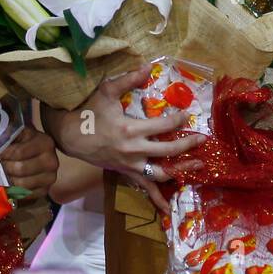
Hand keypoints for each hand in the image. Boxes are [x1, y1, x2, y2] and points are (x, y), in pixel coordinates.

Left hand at [0, 127, 58, 198]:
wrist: (39, 152)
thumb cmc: (25, 142)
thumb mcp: (19, 133)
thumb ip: (8, 135)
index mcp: (45, 143)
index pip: (19, 152)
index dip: (4, 154)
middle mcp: (52, 161)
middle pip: (21, 169)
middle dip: (5, 168)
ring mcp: (50, 178)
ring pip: (22, 184)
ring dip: (7, 180)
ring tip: (0, 175)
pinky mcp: (45, 190)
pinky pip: (26, 195)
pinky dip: (14, 191)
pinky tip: (8, 184)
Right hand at [41, 64, 204, 210]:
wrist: (70, 135)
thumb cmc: (89, 111)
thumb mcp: (106, 91)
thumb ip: (128, 79)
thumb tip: (148, 66)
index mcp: (130, 129)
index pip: (163, 126)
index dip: (178, 120)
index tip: (188, 115)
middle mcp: (133, 150)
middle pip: (168, 151)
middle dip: (187, 145)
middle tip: (202, 139)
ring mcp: (130, 165)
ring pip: (160, 173)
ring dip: (180, 170)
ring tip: (197, 166)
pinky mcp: (125, 173)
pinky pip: (144, 187)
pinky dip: (157, 198)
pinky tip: (168, 207)